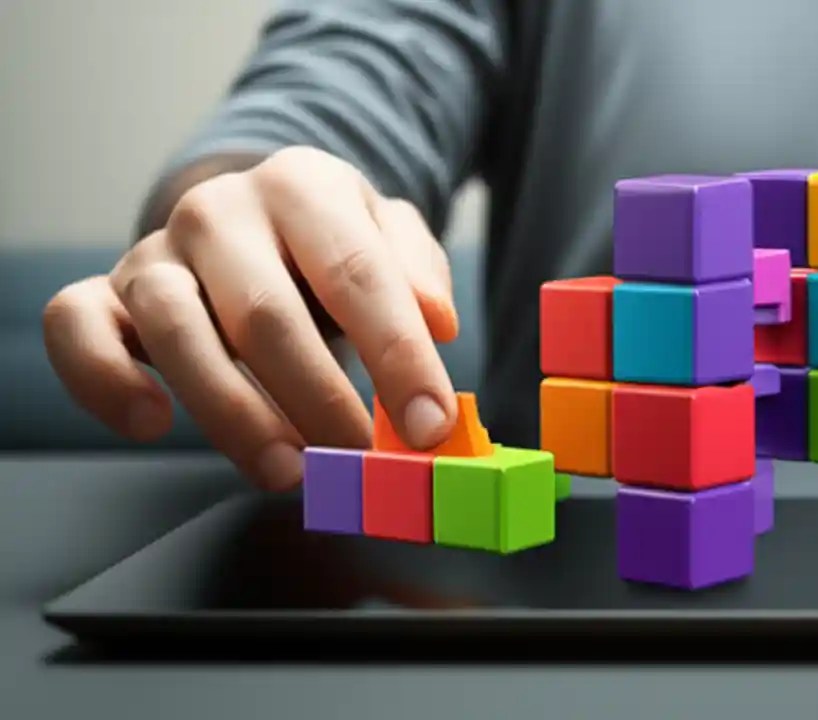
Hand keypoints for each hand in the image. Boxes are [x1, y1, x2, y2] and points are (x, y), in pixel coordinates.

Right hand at [43, 146, 459, 488]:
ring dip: (234, 413)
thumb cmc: (331, 246)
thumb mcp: (389, 237)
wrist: (255, 218)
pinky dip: (104, 380)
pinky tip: (152, 423)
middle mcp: (221, 210)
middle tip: (359, 459)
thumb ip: (419, 270)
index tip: (429, 425)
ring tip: (287, 471)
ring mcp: (157, 251)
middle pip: (266, 313)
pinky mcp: (105, 292)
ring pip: (177, 330)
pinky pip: (76, 328)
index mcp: (304, 187)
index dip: (398, 357)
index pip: (358, 274)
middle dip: (320, 398)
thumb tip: (437, 322)